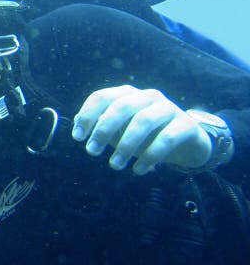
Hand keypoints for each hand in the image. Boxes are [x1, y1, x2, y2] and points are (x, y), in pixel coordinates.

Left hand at [71, 85, 211, 173]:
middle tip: (92, 152)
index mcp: (127, 94)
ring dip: (126, 145)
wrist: (188, 143)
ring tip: (115, 165)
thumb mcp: (120, 131)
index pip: (102, 97)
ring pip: (143, 121)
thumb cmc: (146, 135)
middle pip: (121, 107)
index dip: (88, 115)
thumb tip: (76, 123)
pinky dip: (150, 156)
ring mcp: (168, 108)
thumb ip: (100, 125)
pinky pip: (166, 138)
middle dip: (103, 130)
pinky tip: (139, 170)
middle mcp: (147, 96)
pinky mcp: (186, 124)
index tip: (78, 138)